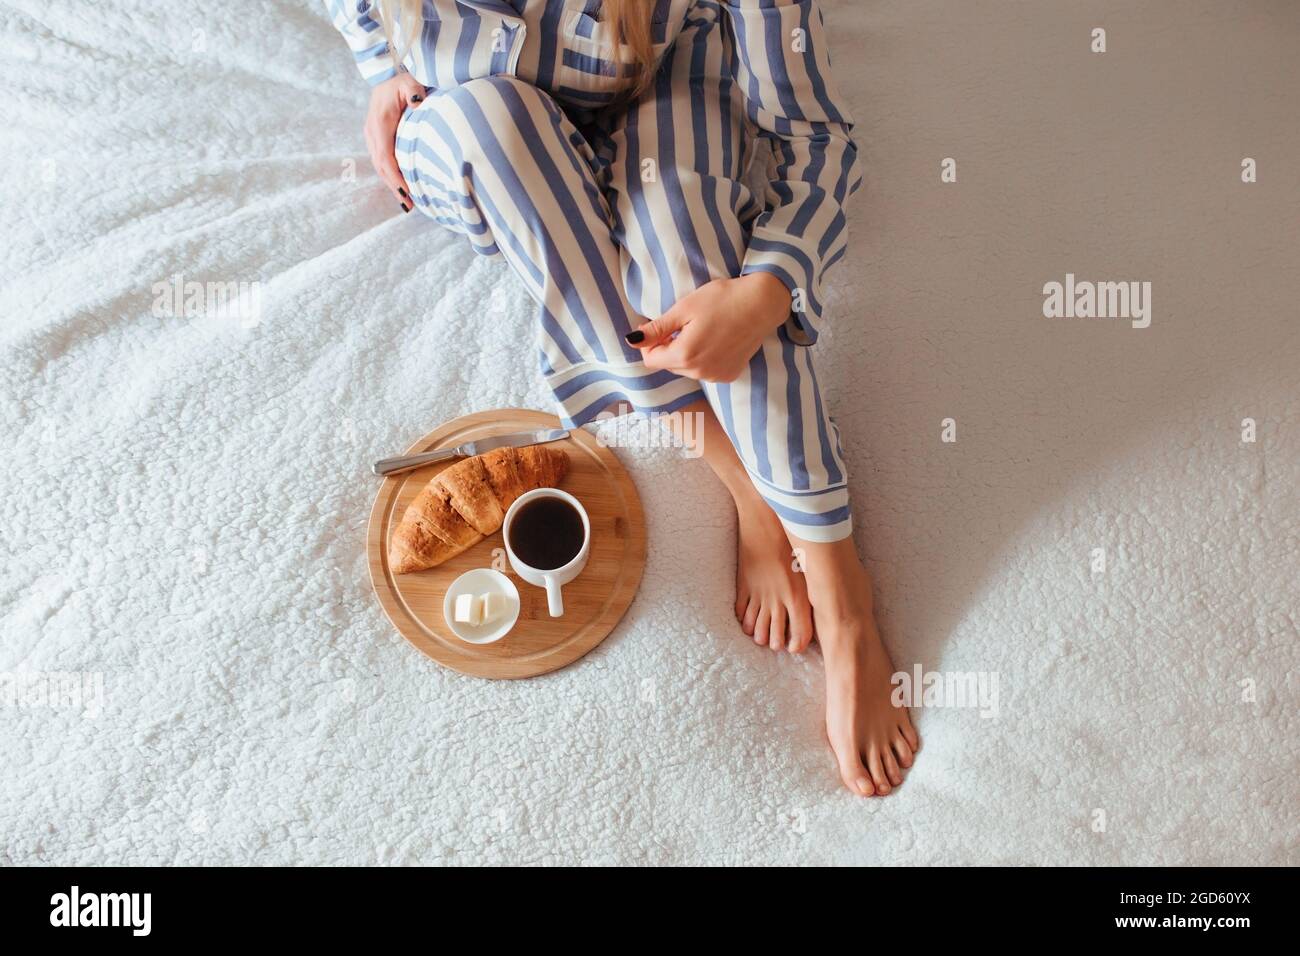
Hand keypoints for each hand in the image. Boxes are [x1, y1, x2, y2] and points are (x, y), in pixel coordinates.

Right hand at [364, 73, 426, 212]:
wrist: (385, 76)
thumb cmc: (403, 80)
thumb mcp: (410, 81)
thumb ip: (414, 91)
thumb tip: (418, 102)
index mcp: (380, 122)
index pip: (385, 155)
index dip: (395, 175)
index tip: (406, 191)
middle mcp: (372, 132)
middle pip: (381, 166)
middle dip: (394, 186)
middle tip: (409, 204)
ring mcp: (372, 136)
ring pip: (380, 166)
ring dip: (391, 184)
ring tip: (406, 203)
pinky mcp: (375, 138)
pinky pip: (381, 161)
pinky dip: (390, 176)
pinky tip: (401, 187)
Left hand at [626, 273, 792, 381]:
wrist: (762, 303)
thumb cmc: (723, 299)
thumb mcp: (684, 308)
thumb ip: (657, 328)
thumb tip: (632, 340)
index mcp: (685, 355)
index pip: (651, 360)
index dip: (648, 344)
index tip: (655, 327)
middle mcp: (699, 372)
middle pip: (669, 365)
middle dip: (668, 347)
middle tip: (682, 323)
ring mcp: (716, 376)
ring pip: (687, 369)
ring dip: (686, 353)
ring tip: (701, 329)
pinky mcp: (729, 375)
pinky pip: (705, 371)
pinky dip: (703, 358)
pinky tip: (715, 339)